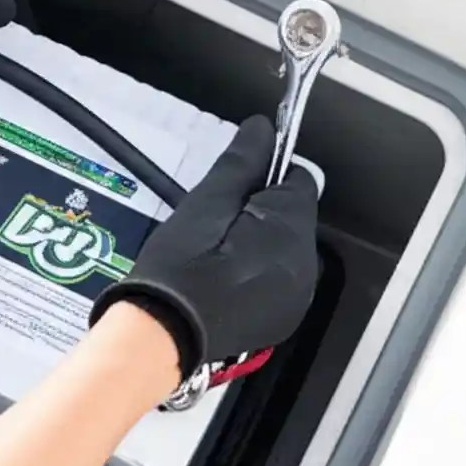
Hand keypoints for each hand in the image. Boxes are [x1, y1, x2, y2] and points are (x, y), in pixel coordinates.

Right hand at [89, 115, 319, 379]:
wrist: (160, 337)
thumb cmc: (177, 272)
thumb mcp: (204, 205)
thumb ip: (241, 163)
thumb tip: (264, 128)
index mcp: (290, 233)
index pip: (297, 180)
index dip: (263, 177)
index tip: (229, 190)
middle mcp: (305, 267)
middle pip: (292, 215)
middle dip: (260, 211)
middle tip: (214, 226)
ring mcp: (296, 298)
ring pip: (285, 247)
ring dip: (259, 242)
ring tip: (214, 255)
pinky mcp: (281, 319)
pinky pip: (279, 279)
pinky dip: (258, 272)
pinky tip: (224, 280)